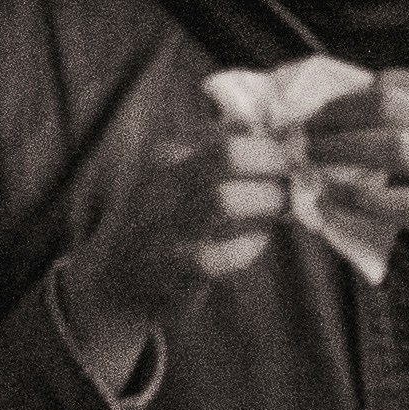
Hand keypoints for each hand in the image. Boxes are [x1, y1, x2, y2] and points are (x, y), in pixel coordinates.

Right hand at [52, 88, 295, 378]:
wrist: (113, 282)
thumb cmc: (160, 225)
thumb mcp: (176, 179)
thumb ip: (213, 152)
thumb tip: (264, 127)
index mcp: (164, 158)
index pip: (224, 131)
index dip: (268, 140)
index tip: (292, 152)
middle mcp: (159, 185)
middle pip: (225, 154)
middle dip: (272, 163)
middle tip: (295, 177)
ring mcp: (162, 226)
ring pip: (224, 199)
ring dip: (265, 202)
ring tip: (281, 208)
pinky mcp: (170, 268)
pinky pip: (220, 253)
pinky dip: (248, 246)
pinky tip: (253, 242)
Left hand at [319, 72, 408, 278]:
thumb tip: (361, 101)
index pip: (397, 82)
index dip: (350, 94)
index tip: (323, 109)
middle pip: (387, 106)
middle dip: (336, 116)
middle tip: (306, 131)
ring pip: (390, 147)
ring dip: (339, 149)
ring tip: (312, 157)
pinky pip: (398, 202)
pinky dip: (358, 196)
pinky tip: (333, 194)